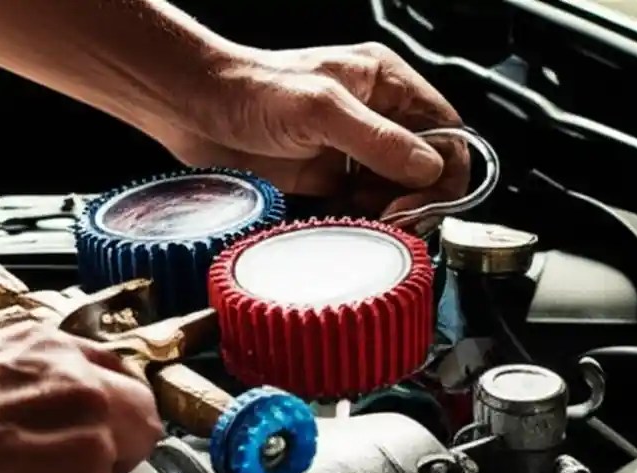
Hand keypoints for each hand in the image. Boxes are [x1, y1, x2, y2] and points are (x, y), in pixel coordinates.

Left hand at [152, 41, 470, 221]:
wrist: (190, 107)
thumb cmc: (246, 89)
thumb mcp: (319, 110)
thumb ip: (377, 139)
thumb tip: (426, 168)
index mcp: (385, 83)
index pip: (447, 130)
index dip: (446, 169)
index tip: (422, 200)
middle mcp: (375, 115)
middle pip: (427, 167)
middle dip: (418, 197)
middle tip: (398, 220)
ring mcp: (351, 149)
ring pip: (398, 192)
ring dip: (392, 214)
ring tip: (372, 223)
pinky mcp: (328, 178)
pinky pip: (365, 207)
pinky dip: (365, 222)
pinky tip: (352, 224)